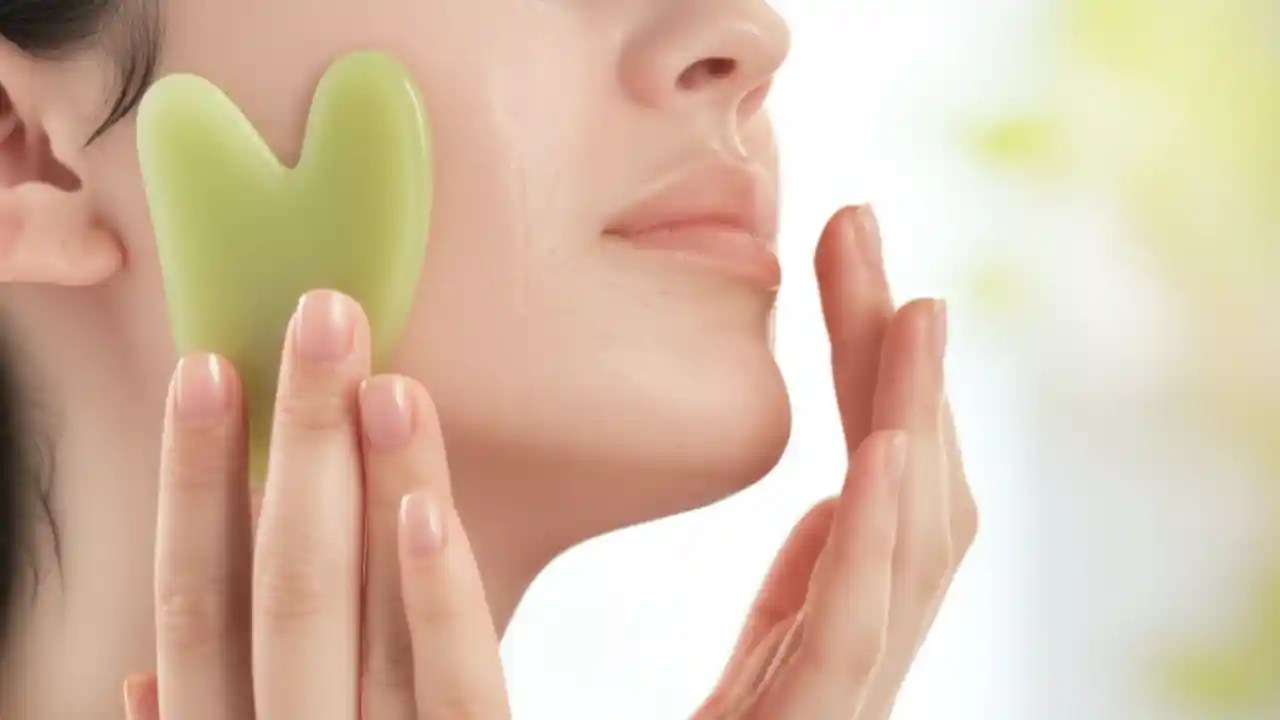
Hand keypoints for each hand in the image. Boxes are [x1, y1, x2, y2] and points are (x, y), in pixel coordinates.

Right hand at [122, 290, 510, 718]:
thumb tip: (136, 674)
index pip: (194, 607)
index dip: (194, 484)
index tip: (206, 369)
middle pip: (288, 585)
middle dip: (300, 445)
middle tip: (323, 322)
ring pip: (372, 620)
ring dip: (374, 490)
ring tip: (385, 382)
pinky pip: (459, 689)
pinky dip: (440, 599)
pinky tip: (428, 510)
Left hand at [694, 206, 978, 719]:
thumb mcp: (754, 677)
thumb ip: (801, 599)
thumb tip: (844, 494)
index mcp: (840, 646)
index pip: (884, 494)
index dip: (881, 377)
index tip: (858, 265)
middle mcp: (852, 682)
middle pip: (908, 509)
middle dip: (898, 371)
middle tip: (867, 235)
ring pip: (897, 579)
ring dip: (910, 439)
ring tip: (912, 318)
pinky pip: (829, 663)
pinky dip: (864, 557)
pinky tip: (874, 459)